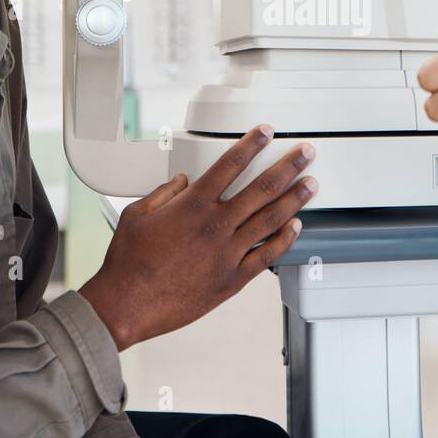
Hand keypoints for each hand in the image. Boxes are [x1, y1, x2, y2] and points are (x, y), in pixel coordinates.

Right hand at [79, 125, 315, 350]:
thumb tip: (182, 181)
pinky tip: (296, 227)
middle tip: (306, 153)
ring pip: (271, 219)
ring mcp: (227, 253)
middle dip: (288, 166)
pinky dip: (284, 240)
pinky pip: (266, 257)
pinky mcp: (232, 280)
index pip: (230, 164)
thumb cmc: (128, 263)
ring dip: (295, 199)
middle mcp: (215, 226)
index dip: (251, 144)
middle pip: (262, 188)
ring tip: (311, 184)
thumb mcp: (137, 214)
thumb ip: (164, 193)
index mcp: (192, 205)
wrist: (126, 305)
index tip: (266, 132)